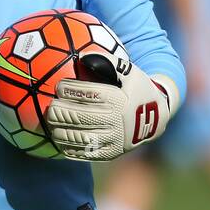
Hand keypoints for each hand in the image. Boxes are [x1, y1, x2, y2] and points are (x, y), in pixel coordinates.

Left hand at [44, 52, 175, 160]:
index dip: (71, 90)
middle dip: (61, 112)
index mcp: (120, 100)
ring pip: (82, 137)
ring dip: (62, 132)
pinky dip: (71, 148)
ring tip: (50, 125)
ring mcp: (115, 140)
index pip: (90, 94)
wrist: (160, 117)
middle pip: (81, 117)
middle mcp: (117, 121)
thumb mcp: (131, 72)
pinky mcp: (113, 153)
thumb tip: (82, 55)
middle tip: (50, 108)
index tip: (58, 87)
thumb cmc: (138, 89)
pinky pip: (88, 153)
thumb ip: (109, 62)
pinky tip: (59, 142)